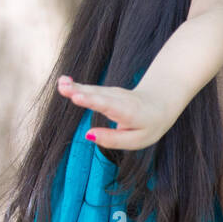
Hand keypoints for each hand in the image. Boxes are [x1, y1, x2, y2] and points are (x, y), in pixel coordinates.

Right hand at [56, 78, 176, 149]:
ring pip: (93, 90)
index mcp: (129, 112)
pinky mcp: (106, 91)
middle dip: (80, 91)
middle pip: (98, 95)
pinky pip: (90, 89)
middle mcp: (120, 99)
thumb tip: (88, 136)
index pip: (110, 106)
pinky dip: (77, 86)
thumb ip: (114, 139)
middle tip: (63, 88)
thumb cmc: (149, 125)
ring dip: (75, 86)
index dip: (94, 102)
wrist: (161, 102)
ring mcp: (113, 92)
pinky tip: (63, 81)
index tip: (78, 97)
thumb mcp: (138, 140)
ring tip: (60, 83)